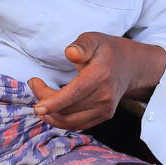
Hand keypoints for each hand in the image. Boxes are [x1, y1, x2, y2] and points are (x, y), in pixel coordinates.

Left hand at [28, 33, 162, 130]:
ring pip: (71, 121)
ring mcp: (106, 109)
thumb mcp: (94, 39)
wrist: (131, 66)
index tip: (37, 106)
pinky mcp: (104, 115)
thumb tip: (70, 53)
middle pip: (68, 109)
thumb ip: (81, 46)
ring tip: (40, 97)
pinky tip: (51, 109)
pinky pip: (78, 124)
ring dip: (51, 114)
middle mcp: (104, 96)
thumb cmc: (107, 50)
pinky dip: (61, 120)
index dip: (54, 103)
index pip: (75, 94)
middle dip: (45, 101)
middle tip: (35, 84)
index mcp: (100, 76)